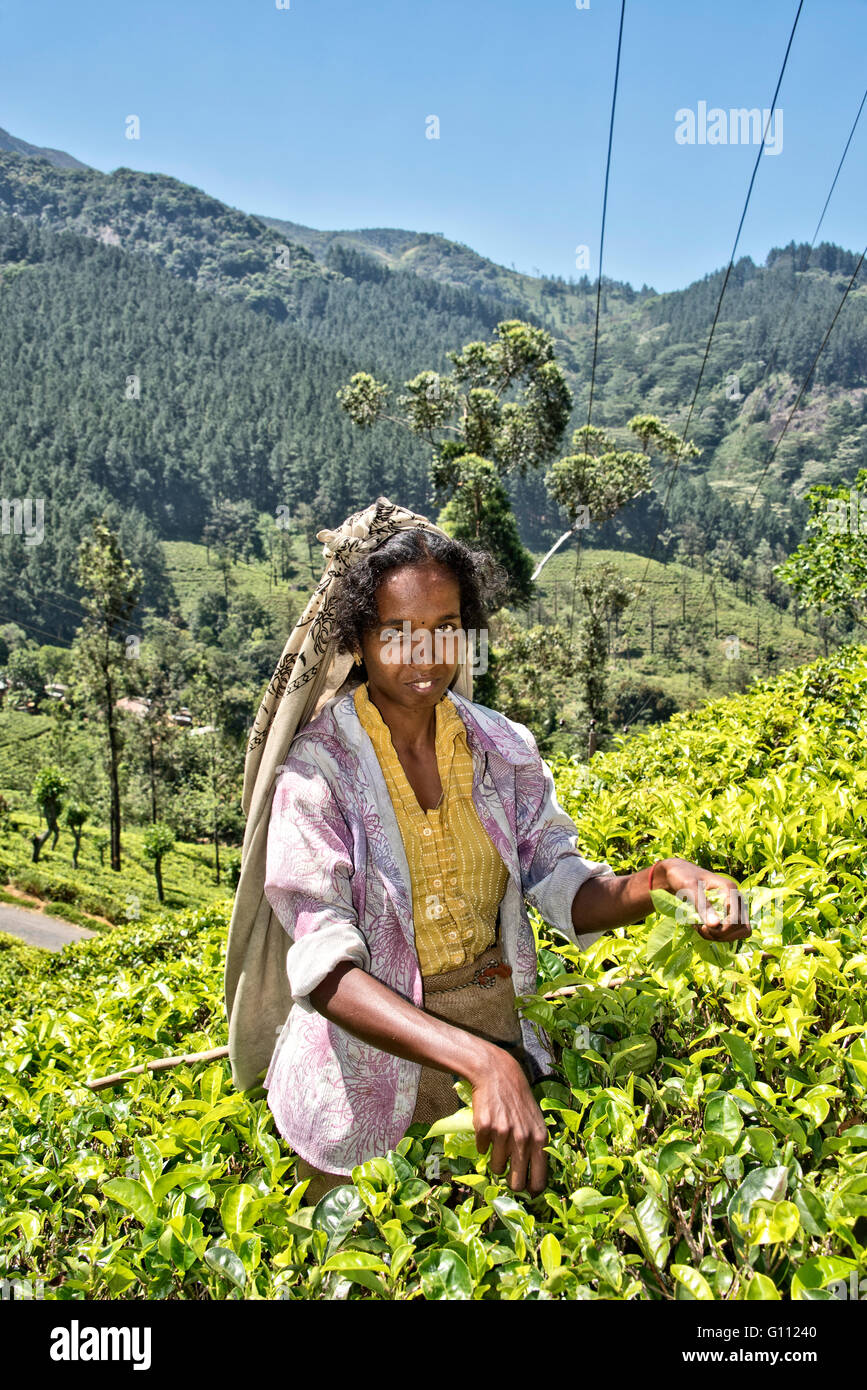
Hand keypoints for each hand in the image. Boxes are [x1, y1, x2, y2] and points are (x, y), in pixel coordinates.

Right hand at [468, 1047, 548, 1196]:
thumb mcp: (536, 1123)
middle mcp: (523, 1139)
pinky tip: (489, 1128)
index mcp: (540, 1140)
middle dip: (511, 1184)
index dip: (532, 1192)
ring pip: (497, 1168)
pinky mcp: (484, 1128)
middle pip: (516, 1183)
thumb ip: (536, 1148)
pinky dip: (483, 1144)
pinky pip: (482, 1150)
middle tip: (509, 1176)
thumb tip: (533, 1181)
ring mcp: (503, 1134)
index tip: (527, 1193)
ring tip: (498, 1143)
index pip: (539, 1181)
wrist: (498, 1074)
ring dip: (495, 1161)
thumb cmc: (519, 1101)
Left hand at [656, 857, 751, 943]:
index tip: (703, 927)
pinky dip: (715, 934)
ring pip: (736, 933)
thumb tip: (715, 925)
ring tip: (700, 928)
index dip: (723, 930)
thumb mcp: (689, 887)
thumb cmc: (682, 875)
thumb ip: (702, 905)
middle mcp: (735, 899)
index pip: (737, 920)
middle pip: (742, 928)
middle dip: (722, 935)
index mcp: (730, 889)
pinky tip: (700, 927)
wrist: (677, 873)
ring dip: (718, 936)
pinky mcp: (726, 913)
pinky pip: (728, 932)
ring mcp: (732, 907)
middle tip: (703, 929)